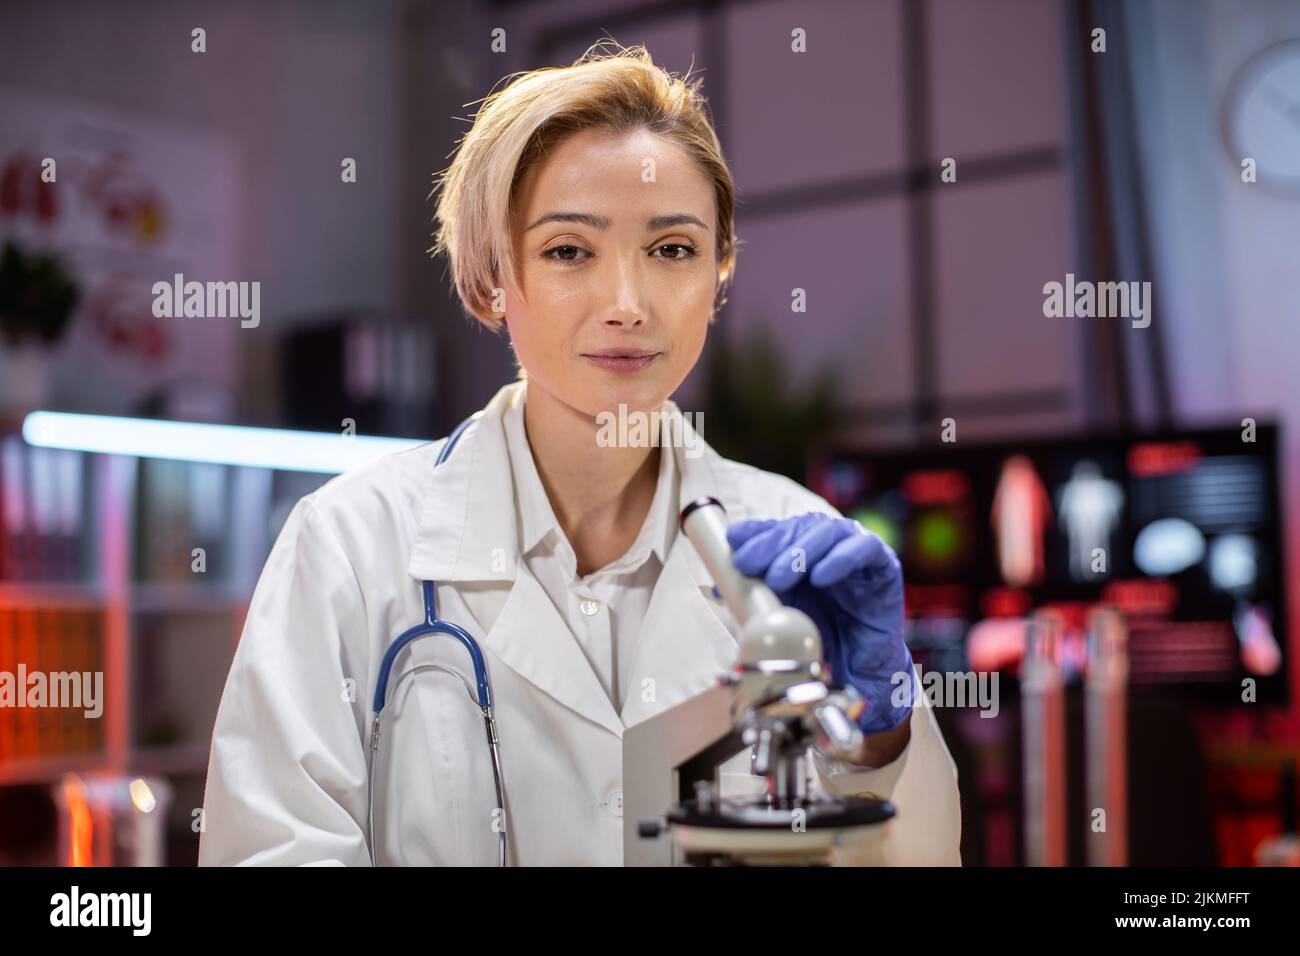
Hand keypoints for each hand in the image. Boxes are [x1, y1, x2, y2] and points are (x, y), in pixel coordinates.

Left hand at [727, 512, 913, 735]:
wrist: (856, 672)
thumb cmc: (817, 641)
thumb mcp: (778, 616)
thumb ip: (753, 599)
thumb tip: (716, 587)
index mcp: (803, 552)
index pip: (780, 530)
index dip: (757, 532)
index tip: (734, 542)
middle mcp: (829, 547)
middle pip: (801, 527)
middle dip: (771, 544)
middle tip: (749, 563)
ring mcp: (856, 552)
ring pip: (829, 532)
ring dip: (800, 551)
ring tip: (778, 578)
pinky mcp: (883, 567)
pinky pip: (864, 549)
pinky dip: (840, 558)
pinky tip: (820, 576)